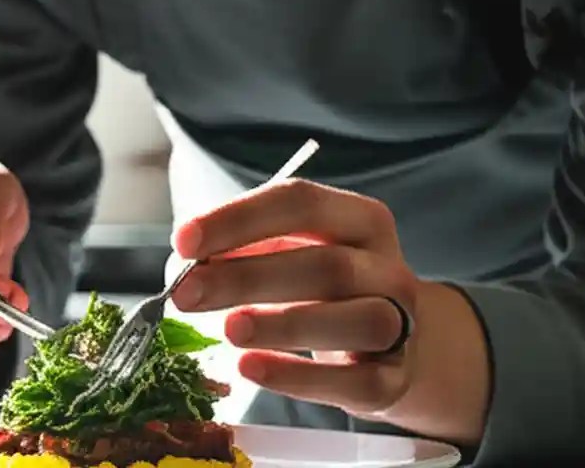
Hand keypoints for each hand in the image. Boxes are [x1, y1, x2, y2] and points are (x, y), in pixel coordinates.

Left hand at [170, 179, 489, 444]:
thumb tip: (187, 265)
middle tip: (186, 293)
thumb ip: (243, 251)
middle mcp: (388, 268)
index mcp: (361, 220)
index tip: (183, 242)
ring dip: (284, 325)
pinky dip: (298, 378)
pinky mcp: (392, 379)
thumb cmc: (320, 290)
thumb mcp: (287, 254)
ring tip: (228, 330)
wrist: (384, 345)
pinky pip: (354, 381)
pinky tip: (251, 368)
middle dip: (247, 278)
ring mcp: (401, 325)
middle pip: (326, 265)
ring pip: (357, 321)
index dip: (238, 219)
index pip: (301, 203)